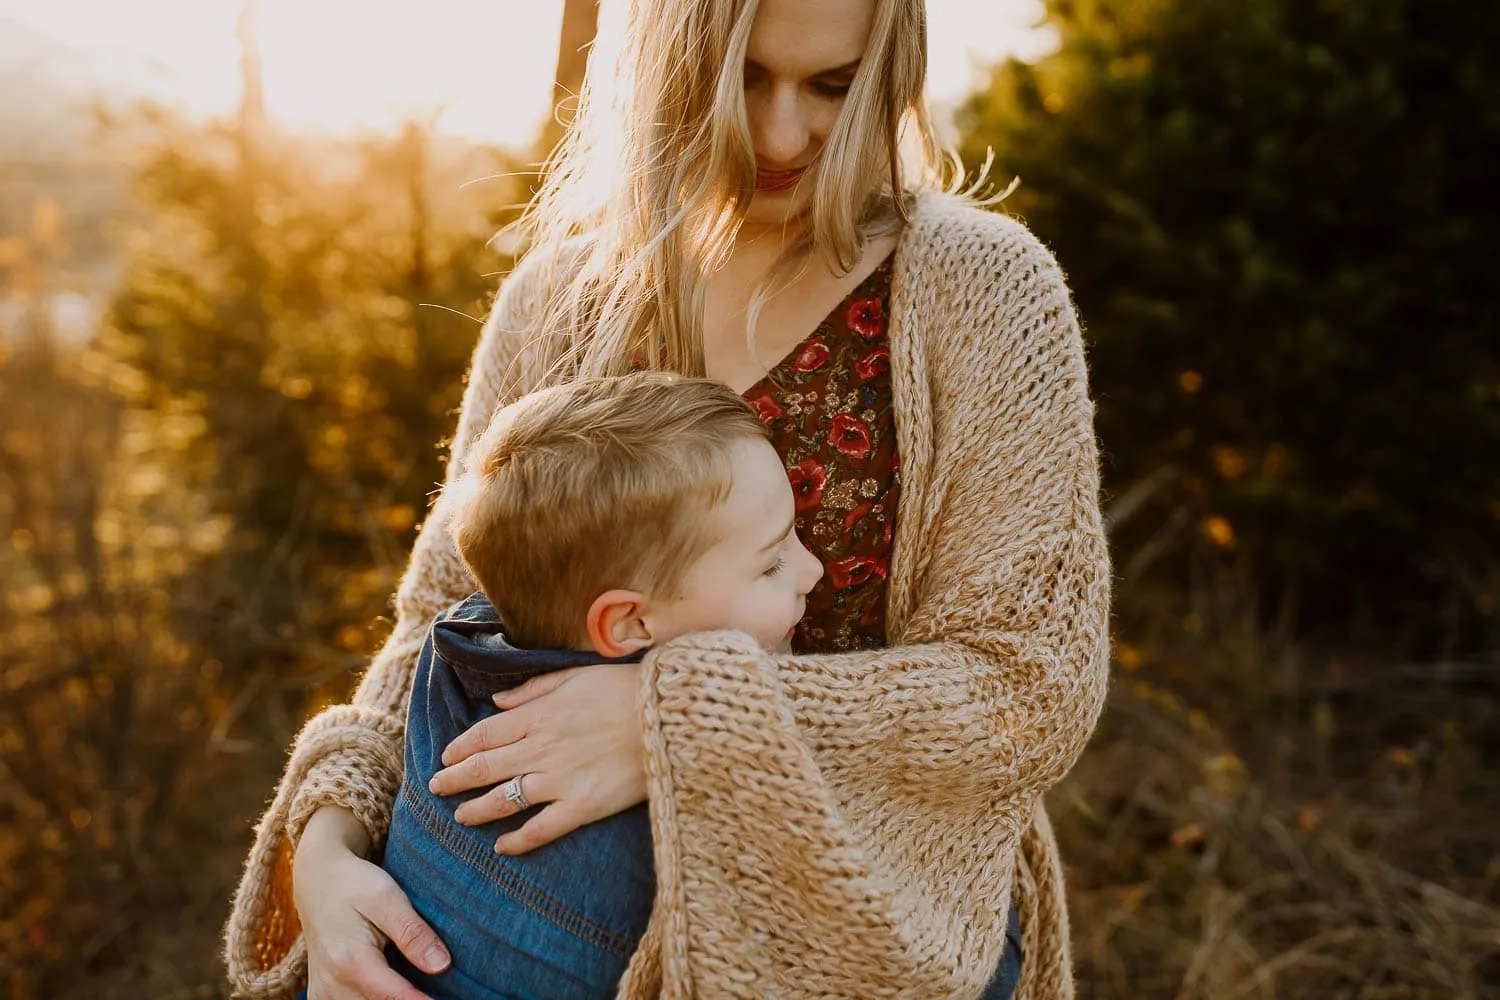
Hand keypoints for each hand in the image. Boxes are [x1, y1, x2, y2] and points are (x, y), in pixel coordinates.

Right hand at [294, 806, 447, 999]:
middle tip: (444, 989)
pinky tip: (397, 987)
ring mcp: (323, 994)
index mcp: (350, 960)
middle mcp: (332, 984)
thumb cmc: (355, 885)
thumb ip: (412, 933)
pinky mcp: (322, 996)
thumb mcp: (387, 897)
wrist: (317, 882)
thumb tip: (442, 965)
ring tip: (424, 987)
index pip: (394, 997)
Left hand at [429, 663, 646, 853]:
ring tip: (461, 817)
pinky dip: (518, 841)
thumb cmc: (624, 690)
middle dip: (454, 780)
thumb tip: (496, 703)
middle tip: (437, 789)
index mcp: (537, 716)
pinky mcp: (581, 806)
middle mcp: (540, 749)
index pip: (484, 735)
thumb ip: (532, 690)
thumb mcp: (574, 676)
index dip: (460, 748)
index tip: (446, 756)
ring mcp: (559, 780)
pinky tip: (503, 847)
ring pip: (504, 800)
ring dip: (476, 810)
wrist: (667, 715)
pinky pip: (541, 829)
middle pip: (484, 768)